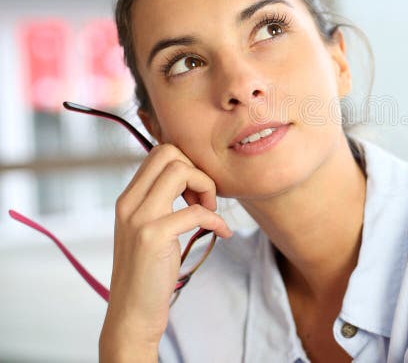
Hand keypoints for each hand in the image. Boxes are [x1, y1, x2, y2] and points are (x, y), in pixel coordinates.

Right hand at [99, 143, 231, 356]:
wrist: (132, 313)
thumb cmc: (148, 271)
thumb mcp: (148, 229)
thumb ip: (159, 202)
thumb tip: (190, 175)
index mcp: (127, 198)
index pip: (159, 152)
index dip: (188, 164)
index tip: (197, 192)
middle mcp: (128, 203)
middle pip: (169, 152)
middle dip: (197, 170)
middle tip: (206, 200)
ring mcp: (138, 219)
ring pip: (180, 171)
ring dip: (206, 188)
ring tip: (211, 213)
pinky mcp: (152, 237)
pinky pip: (196, 211)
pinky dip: (217, 220)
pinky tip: (222, 233)